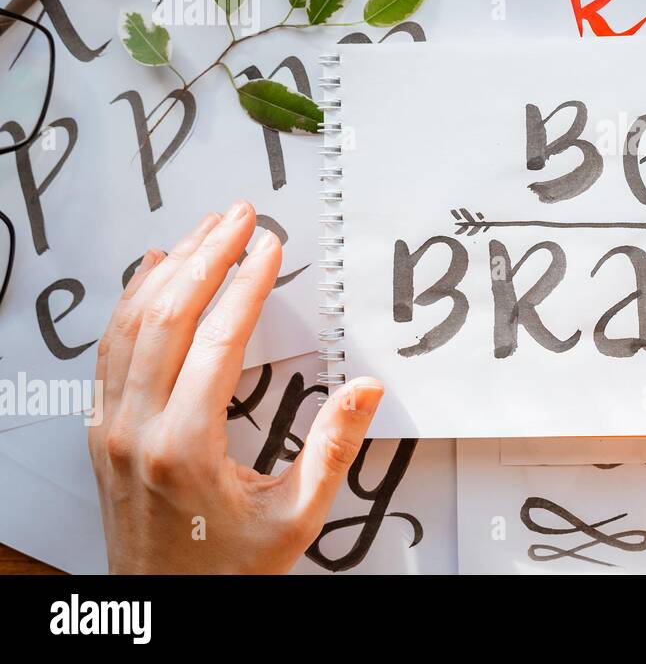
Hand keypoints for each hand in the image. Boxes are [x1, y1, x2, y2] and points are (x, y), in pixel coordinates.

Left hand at [88, 202, 383, 573]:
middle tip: (240, 215)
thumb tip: (368, 388)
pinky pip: (109, 350)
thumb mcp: (296, 519)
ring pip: (130, 325)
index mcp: (185, 448)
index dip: (247, 284)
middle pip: (166, 317)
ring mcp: (109, 428)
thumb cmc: (226, 569)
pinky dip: (128, 302)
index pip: (217, 341)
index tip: (271, 245)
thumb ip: (333, 449)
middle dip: (207, 256)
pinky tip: (149, 273)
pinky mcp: (101, 430)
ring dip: (168, 269)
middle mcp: (136, 430)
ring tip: (204, 230)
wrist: (163, 608)